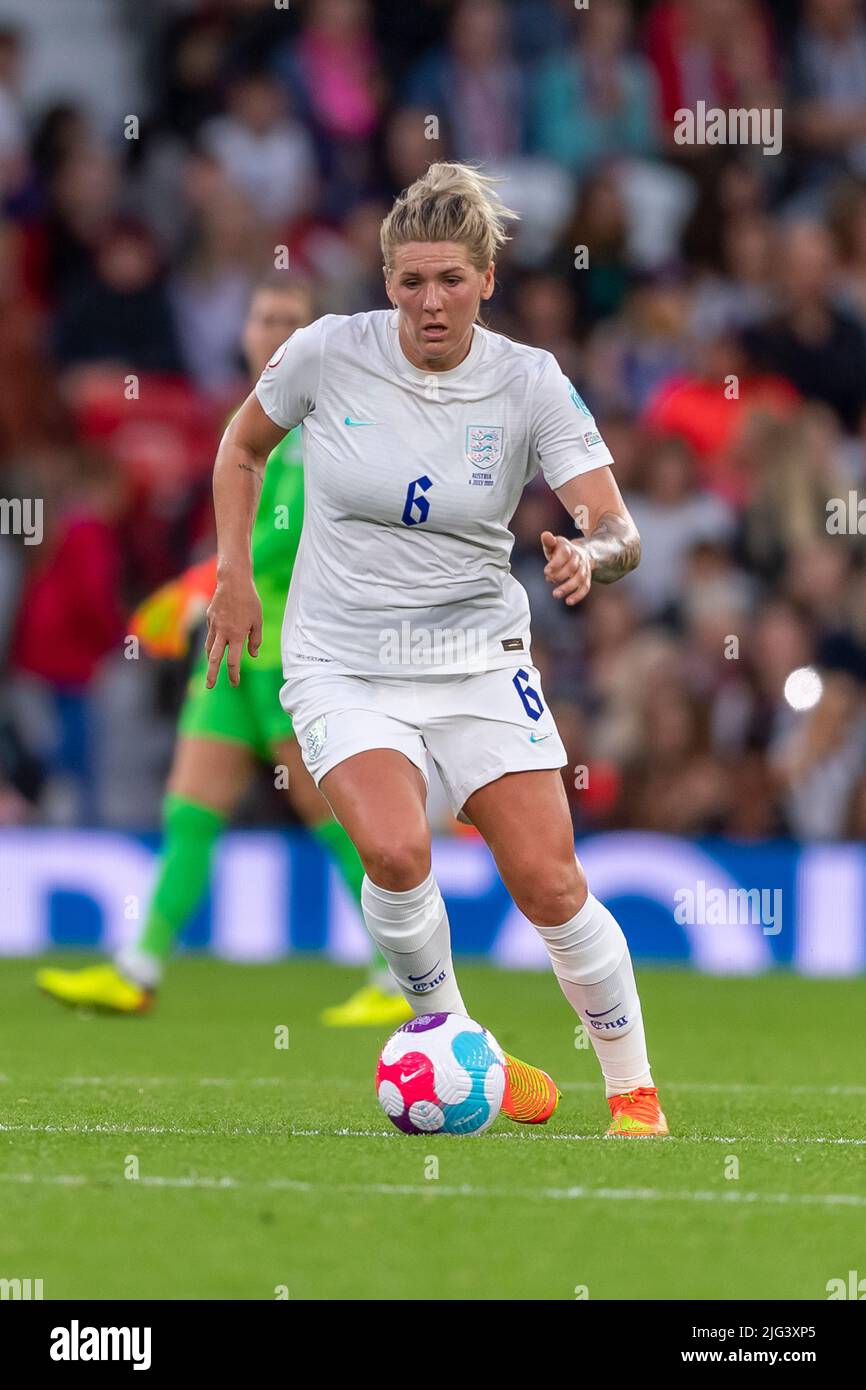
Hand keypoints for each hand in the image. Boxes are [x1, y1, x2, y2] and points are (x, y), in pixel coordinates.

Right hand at [205, 570, 261, 686]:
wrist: (233, 581)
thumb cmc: (249, 601)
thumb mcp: (257, 620)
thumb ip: (255, 639)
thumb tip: (253, 655)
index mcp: (236, 635)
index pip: (233, 661)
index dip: (233, 674)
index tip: (234, 683)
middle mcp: (222, 632)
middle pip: (214, 659)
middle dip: (212, 674)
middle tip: (209, 687)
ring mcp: (213, 625)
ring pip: (209, 647)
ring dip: (210, 659)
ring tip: (212, 668)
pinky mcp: (209, 618)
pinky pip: (210, 633)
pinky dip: (213, 641)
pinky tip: (217, 642)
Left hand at [541, 530, 592, 605]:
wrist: (579, 553)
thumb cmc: (560, 551)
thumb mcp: (554, 545)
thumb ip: (548, 542)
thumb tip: (545, 535)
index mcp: (568, 548)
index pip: (565, 554)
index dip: (556, 563)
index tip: (546, 571)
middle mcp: (578, 558)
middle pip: (572, 567)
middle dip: (559, 575)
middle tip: (549, 579)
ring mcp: (584, 569)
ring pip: (579, 578)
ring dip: (567, 587)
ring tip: (555, 594)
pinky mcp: (586, 579)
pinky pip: (585, 587)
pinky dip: (578, 595)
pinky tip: (568, 602)